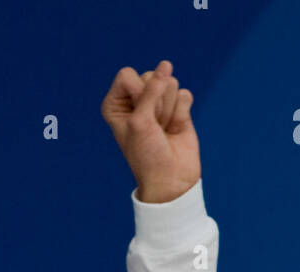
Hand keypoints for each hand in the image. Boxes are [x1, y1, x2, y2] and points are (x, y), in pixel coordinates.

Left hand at [101, 60, 199, 203]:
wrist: (170, 179)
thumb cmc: (147, 155)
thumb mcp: (141, 121)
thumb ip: (151, 88)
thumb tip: (166, 64)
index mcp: (115, 103)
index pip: (127, 75)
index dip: (137, 94)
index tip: (139, 119)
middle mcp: (135, 99)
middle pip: (150, 77)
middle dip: (155, 105)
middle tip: (153, 129)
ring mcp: (158, 102)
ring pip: (169, 83)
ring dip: (168, 110)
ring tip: (163, 131)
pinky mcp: (178, 107)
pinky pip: (183, 94)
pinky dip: (181, 113)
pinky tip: (175, 129)